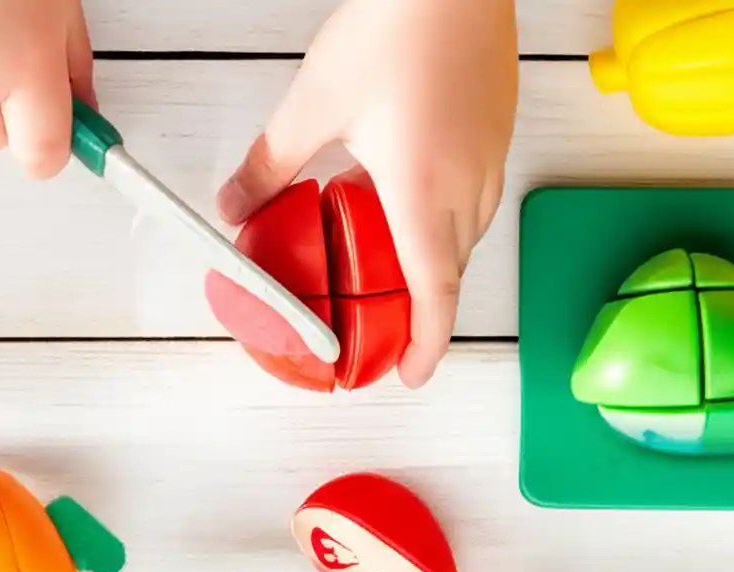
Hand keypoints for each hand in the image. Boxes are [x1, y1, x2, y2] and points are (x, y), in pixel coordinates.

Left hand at [218, 0, 517, 387]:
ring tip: (384, 249)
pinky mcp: (499, 127)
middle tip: (381, 317)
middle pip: (447, 266)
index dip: (424, 344)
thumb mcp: (313, 106)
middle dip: (419, 303)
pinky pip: (477, 192)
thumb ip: (270, 166)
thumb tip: (234, 207)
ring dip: (430, 253)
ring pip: (466, 231)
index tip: (409, 374)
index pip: (433, 292)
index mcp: (422, 191)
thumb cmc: (394, 29)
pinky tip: (405, 184)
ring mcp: (491, 154)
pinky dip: (444, 211)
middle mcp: (467, 182)